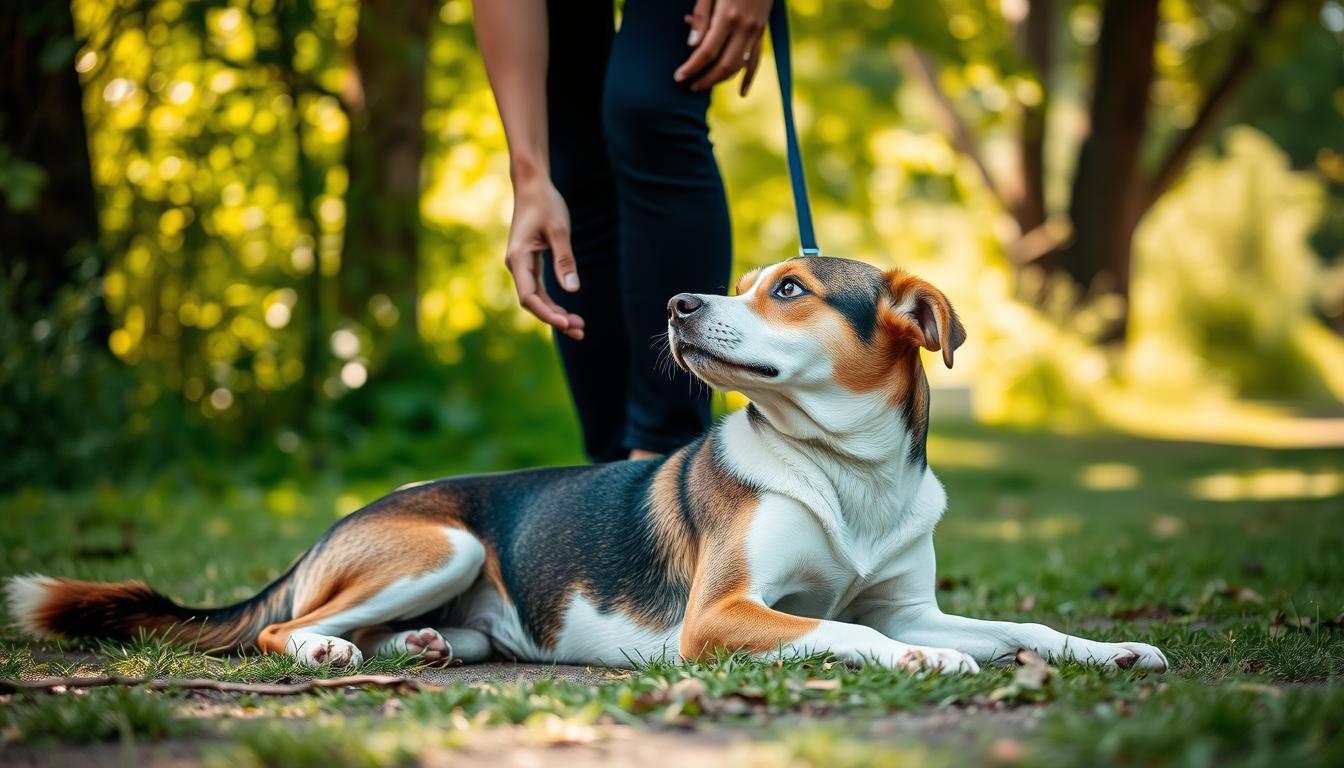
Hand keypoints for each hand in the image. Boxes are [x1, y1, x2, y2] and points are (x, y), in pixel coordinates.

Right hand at [506, 178, 584, 339]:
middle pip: (533, 302)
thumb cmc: (545, 204)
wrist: (532, 185)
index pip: (529, 297)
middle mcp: (516, 264)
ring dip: (555, 313)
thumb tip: (572, 291)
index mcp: (518, 258)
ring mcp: (521, 264)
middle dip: (555, 318)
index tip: (566, 323)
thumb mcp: (559, 230)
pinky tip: (567, 311)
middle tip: (580, 331)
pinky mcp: (528, 262)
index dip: (547, 313)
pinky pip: (538, 288)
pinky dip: (552, 301)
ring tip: (578, 326)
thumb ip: (565, 261)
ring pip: (536, 297)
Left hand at [675, 0, 770, 94]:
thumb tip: (693, 47)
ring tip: (704, 84)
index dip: (691, 67)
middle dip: (706, 79)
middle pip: (724, 64)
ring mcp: (756, 31)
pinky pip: (757, 60)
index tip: (678, 76)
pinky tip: (742, 93)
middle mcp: (745, 27)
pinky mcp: (762, 32)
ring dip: (721, 79)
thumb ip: (702, 18)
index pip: (707, 51)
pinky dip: (749, 77)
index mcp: (728, 16)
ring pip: (740, 65)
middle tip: (690, 85)